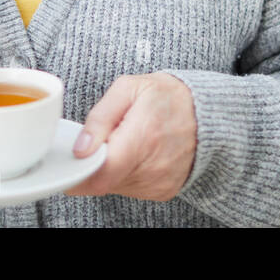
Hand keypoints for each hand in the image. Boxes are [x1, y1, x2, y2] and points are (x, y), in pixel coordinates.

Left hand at [64, 73, 196, 201]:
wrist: (207, 113)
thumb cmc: (168, 97)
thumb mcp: (129, 89)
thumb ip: (100, 117)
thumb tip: (81, 148)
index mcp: (143, 136)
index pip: (100, 173)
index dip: (77, 172)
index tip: (71, 161)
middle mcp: (153, 166)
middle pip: (104, 181)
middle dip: (94, 164)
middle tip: (103, 141)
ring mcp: (159, 183)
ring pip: (115, 187)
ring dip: (110, 169)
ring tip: (125, 142)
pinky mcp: (164, 191)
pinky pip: (131, 189)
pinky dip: (126, 174)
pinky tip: (137, 154)